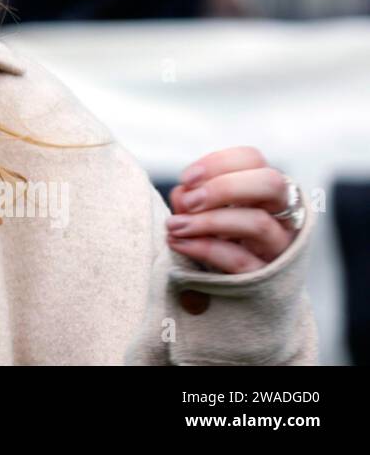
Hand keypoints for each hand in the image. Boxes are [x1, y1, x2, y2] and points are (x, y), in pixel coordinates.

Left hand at [165, 146, 297, 273]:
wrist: (233, 297)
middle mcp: (282, 215)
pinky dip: (205, 249)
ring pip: (257, 223)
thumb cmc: (217, 243)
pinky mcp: (268, 279)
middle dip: (224, 187)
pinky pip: (240, 260)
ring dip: (209, 221)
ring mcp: (280, 248)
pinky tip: (179, 244)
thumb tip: (183, 194)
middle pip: (270, 183)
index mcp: (265, 192)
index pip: (253, 159)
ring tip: (174, 226)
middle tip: (189, 202)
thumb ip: (192, 199)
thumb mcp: (204, 215)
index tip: (187, 178)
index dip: (219, 163)